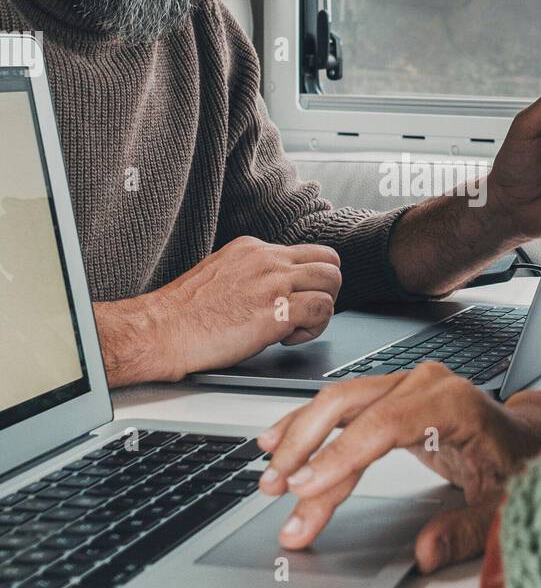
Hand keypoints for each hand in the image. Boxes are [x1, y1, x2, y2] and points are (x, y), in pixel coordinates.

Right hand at [95, 237, 341, 383]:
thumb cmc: (182, 315)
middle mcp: (266, 258)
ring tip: (295, 328)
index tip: (292, 300)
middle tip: (304, 313)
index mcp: (252, 248)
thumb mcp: (220, 275)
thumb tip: (271, 290)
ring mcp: (274, 281)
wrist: (160, 331)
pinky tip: (286, 340)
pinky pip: (323, 309)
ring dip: (322, 309)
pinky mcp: (278, 309)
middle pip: (328, 260)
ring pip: (332, 280)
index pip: (304, 252)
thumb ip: (250, 275)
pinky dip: (313, 328)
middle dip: (324, 290)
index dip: (306, 280)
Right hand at [256, 362, 540, 571]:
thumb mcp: (505, 504)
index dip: (338, 456)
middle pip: (347, 407)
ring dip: (299, 439)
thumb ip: (467, 531)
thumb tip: (427, 554)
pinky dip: (309, 426)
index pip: (381, 425)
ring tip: (269, 476)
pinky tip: (280, 440)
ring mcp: (406, 385)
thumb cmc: (522, 463)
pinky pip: (343, 408)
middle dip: (305, 450)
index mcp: (451, 402)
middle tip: (275, 491)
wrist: (531, 437)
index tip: (304, 487)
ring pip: (337, 404)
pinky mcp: (393, 396)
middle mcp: (424, 384)